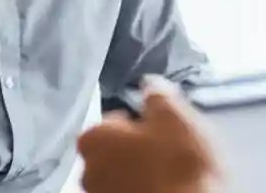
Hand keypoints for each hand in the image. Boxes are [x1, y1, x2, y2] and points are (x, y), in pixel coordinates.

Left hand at [77, 77, 222, 192]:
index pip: (116, 119)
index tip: (162, 128)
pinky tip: (166, 188)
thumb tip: (150, 83)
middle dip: (137, 148)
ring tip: (171, 175)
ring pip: (122, 175)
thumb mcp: (175, 117)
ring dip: (140, 172)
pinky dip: (143, 189)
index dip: (142, 121)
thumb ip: (157, 95)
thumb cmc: (178, 165)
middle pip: (115, 149)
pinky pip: (129, 191)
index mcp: (94, 138)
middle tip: (169, 151)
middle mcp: (87, 170)